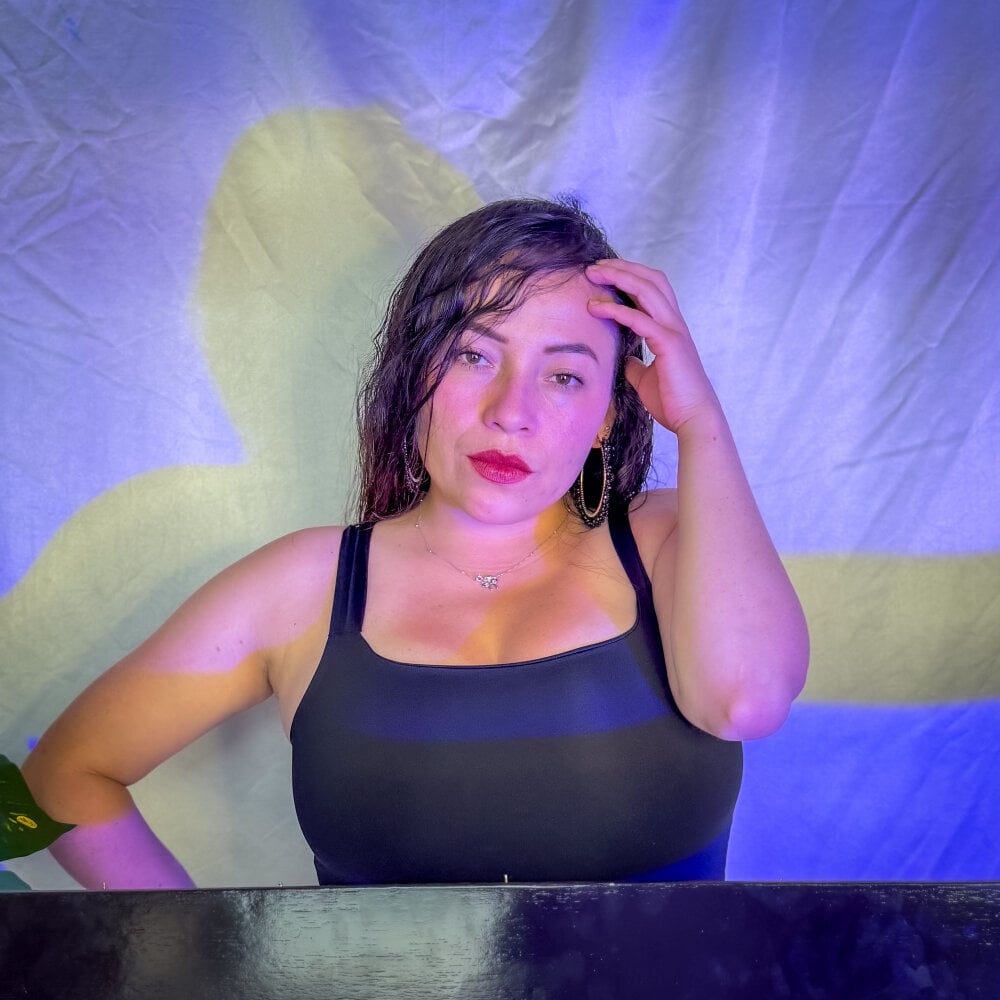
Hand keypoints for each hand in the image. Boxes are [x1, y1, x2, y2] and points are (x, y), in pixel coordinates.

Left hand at [585, 259, 720, 434]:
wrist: (693, 419)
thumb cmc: (673, 401)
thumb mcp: (646, 378)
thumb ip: (636, 364)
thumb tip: (623, 359)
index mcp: (670, 328)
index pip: (652, 288)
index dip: (629, 276)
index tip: (603, 274)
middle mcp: (674, 323)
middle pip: (650, 280)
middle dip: (621, 268)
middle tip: (593, 267)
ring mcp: (674, 331)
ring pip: (647, 290)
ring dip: (617, 278)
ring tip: (592, 275)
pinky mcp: (669, 344)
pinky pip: (640, 319)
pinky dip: (616, 310)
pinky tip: (596, 308)